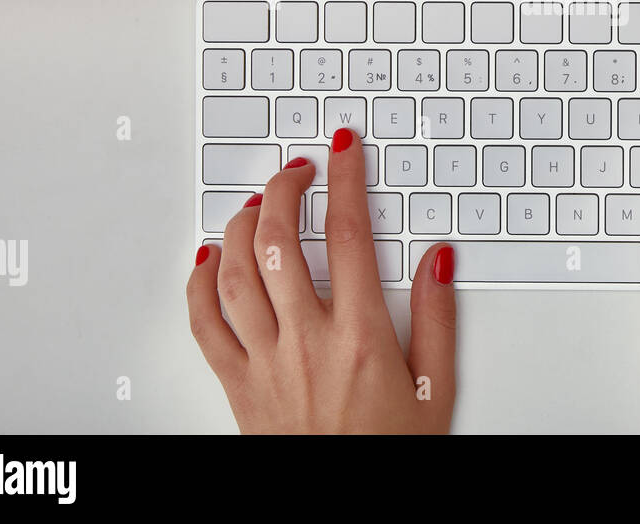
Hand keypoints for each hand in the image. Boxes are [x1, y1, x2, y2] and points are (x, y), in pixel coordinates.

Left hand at [186, 128, 455, 432]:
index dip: (344, 181)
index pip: (347, 234)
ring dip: (240, 225)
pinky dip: (199, 283)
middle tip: (297, 170)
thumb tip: (438, 261)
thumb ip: (439, 319)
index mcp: (362, 335)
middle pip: (279, 240)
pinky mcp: (237, 385)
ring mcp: (265, 361)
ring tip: (255, 203)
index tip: (342, 152)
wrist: (342, 512)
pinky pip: (205, 325)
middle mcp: (307, 341)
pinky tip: (208, 259)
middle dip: (284, 189)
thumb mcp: (437, 390)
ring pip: (235, 272)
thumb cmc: (389, 454)